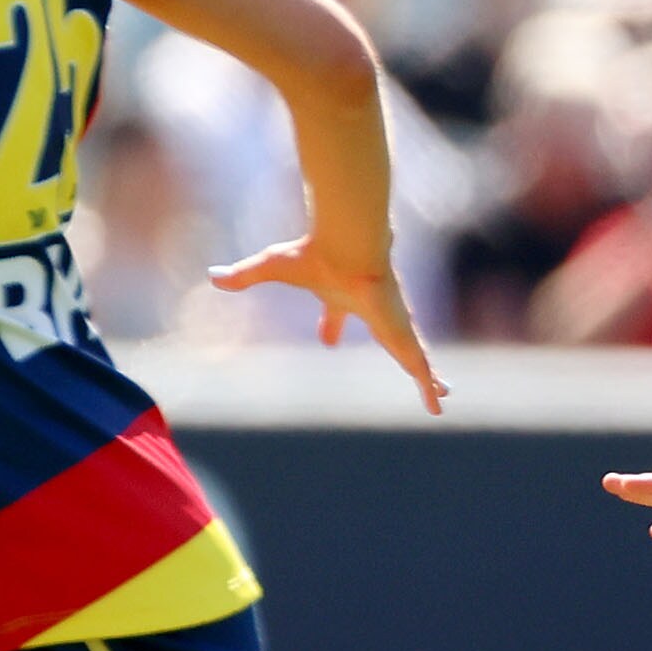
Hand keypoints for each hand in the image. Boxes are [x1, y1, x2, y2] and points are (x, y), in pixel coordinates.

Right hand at [209, 234, 446, 414]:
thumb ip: (244, 276)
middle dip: (393, 351)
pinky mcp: (401, 332)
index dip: (329, 326)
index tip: (327, 341)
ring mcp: (391, 323)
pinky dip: (429, 385)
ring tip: (440, 396)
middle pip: (385, 337)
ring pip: (411, 355)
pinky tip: (440, 403)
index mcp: (342, 296)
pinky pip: (418, 365)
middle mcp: (372, 311)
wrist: (348, 247)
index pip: (336, 314)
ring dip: (425, 376)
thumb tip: (211, 275)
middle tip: (405, 367)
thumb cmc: (313, 256)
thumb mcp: (270, 269)